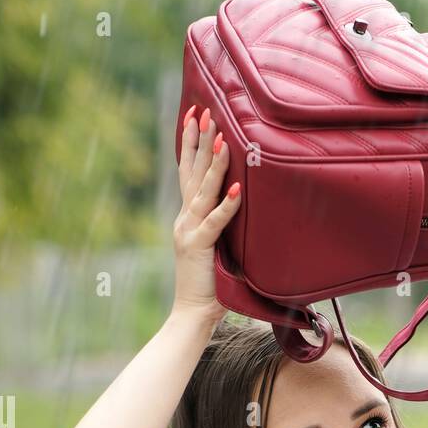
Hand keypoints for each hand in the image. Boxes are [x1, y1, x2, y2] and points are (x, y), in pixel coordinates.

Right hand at [171, 105, 241, 322]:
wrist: (191, 315)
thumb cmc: (210, 286)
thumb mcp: (216, 249)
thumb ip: (222, 227)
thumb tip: (242, 205)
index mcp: (187, 218)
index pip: (187, 173)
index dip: (190, 144)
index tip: (195, 115)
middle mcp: (184, 220)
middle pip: (190, 173)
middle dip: (198, 141)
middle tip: (205, 111)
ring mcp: (189, 232)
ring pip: (202, 191)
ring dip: (213, 164)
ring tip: (222, 138)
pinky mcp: (199, 249)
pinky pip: (216, 223)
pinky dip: (226, 207)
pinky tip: (236, 188)